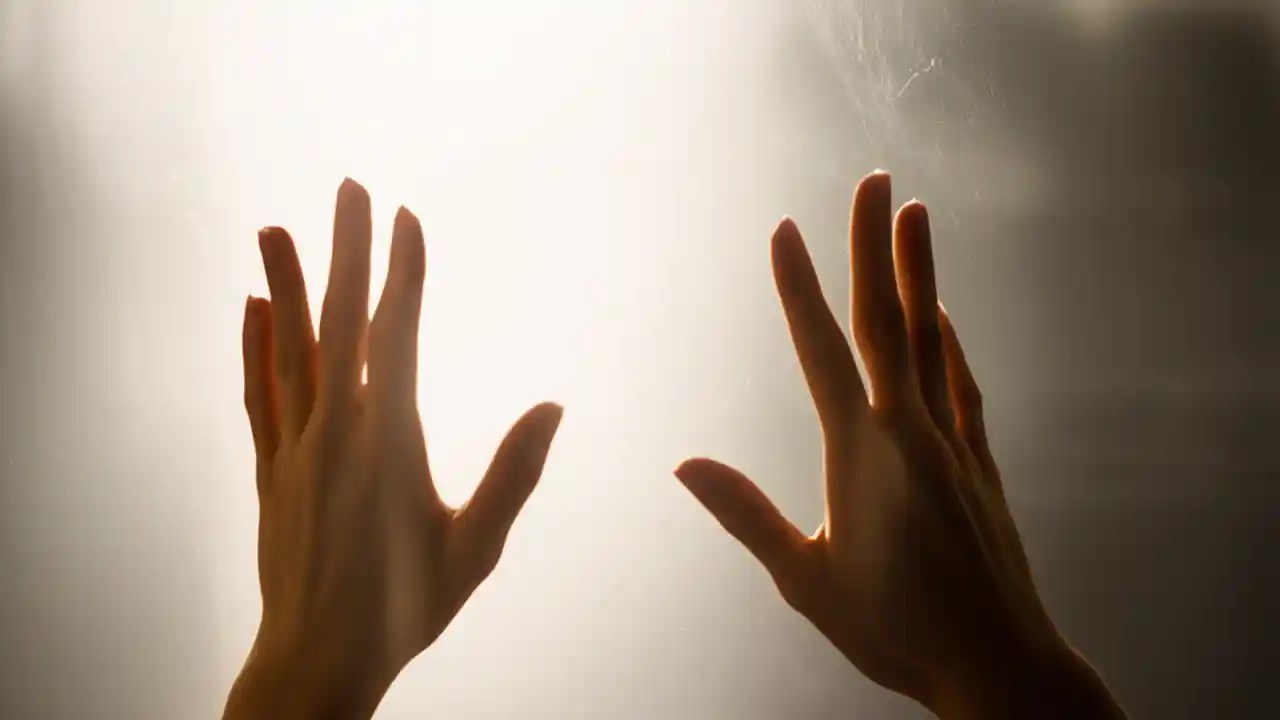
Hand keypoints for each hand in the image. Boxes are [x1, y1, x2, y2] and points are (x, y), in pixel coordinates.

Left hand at [225, 179, 562, 718]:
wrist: (317, 661)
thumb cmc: (403, 609)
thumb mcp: (475, 547)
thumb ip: (514, 474)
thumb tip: (553, 407)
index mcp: (388, 443)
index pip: (397, 336)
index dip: (403, 272)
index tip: (406, 218)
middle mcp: (335, 433)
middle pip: (338, 322)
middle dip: (345, 251)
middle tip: (349, 191)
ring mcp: (294, 449)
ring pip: (288, 349)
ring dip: (283, 284)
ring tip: (275, 227)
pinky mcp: (270, 471)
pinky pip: (260, 394)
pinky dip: (255, 347)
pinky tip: (252, 310)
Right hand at [674, 172, 1123, 718]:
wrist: (999, 664)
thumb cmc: (896, 631)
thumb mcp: (806, 582)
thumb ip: (747, 516)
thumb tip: (684, 465)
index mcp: (861, 456)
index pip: (822, 352)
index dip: (799, 288)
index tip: (784, 231)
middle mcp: (911, 433)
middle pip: (887, 321)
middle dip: (873, 247)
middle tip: (872, 181)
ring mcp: (952, 442)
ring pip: (932, 339)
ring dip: (920, 273)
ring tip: (914, 214)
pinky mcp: (980, 463)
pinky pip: (962, 384)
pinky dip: (950, 342)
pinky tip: (943, 316)